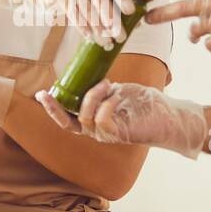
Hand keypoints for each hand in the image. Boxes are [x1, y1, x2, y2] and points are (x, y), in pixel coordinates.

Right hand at [0, 0, 135, 49]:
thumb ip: (114, 1)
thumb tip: (138, 22)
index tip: (130, 12)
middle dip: (111, 20)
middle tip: (120, 37)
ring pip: (87, 9)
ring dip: (97, 28)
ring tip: (106, 43)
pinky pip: (73, 13)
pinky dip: (82, 26)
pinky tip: (89, 36)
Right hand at [34, 80, 207, 158]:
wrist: (169, 116)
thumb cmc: (144, 103)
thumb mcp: (118, 90)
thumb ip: (102, 87)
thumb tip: (92, 76)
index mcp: (94, 120)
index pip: (68, 118)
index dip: (52, 108)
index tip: (41, 93)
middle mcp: (97, 130)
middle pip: (68, 123)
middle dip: (54, 109)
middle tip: (47, 93)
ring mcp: (107, 134)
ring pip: (85, 118)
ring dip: (92, 97)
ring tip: (107, 83)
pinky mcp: (119, 134)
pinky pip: (101, 120)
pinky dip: (105, 105)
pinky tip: (115, 95)